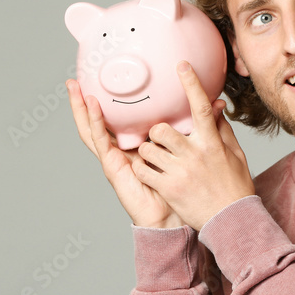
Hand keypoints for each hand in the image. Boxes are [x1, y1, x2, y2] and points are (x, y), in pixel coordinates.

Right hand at [65, 78, 212, 228]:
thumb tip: (219, 103)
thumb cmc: (182, 188)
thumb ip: (202, 126)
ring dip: (81, 108)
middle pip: (97, 122)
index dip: (109, 100)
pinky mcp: (114, 167)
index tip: (104, 77)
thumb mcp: (192, 149)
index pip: (118, 119)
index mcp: (136, 145)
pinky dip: (95, 122)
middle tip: (74, 79)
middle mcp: (121, 150)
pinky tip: (92, 106)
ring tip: (75, 87)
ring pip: (92, 129)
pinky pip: (101, 142)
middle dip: (83, 101)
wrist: (172, 217)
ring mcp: (115, 159)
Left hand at [133, 61, 254, 230]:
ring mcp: (181, 172)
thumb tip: (215, 106)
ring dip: (146, 151)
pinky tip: (149, 172)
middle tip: (158, 138)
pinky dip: (142, 169)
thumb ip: (222, 129)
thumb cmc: (234, 187)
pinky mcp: (169, 189)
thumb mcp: (234, 155)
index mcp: (212, 143)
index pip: (200, 107)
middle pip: (162, 129)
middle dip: (155, 131)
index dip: (191, 83)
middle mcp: (195, 155)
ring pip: (148, 149)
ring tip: (153, 158)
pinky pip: (143, 170)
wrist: (231, 221)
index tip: (182, 65)